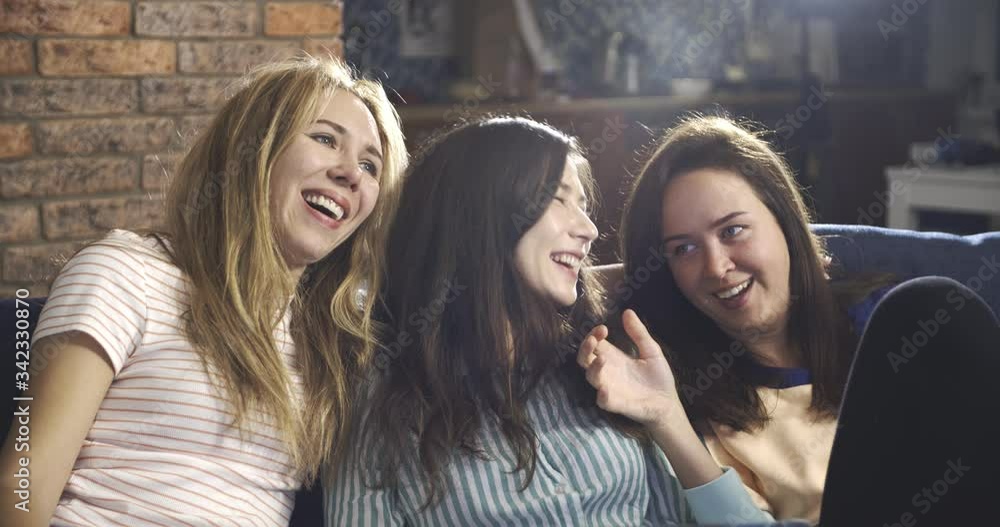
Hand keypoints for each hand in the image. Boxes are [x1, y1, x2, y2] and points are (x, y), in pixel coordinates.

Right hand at [576, 309, 679, 427]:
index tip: (603, 328)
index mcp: (614, 358)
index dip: (593, 335)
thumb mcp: (651, 350)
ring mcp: (610, 388)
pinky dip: (602, 396)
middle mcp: (608, 372)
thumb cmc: (658, 378)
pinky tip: (605, 389)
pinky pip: (604, 401)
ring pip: (591, 377)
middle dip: (585, 348)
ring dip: (594, 368)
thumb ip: (639, 333)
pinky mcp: (618, 404)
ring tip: (603, 359)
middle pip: (585, 359)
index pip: (594, 344)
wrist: (669, 403)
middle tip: (595, 339)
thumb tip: (627, 311)